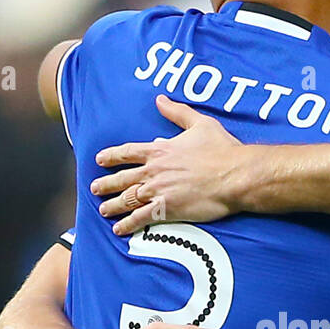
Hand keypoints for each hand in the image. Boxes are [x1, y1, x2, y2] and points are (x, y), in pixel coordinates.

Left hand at [90, 94, 245, 234]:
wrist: (235, 175)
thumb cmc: (222, 150)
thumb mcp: (200, 123)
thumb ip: (177, 112)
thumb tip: (160, 100)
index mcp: (160, 151)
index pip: (128, 152)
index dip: (112, 156)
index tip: (100, 159)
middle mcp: (154, 171)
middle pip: (122, 178)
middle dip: (106, 184)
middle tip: (95, 188)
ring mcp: (158, 191)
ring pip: (127, 199)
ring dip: (113, 205)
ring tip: (103, 210)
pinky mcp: (167, 209)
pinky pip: (141, 218)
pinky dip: (128, 224)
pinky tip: (120, 228)